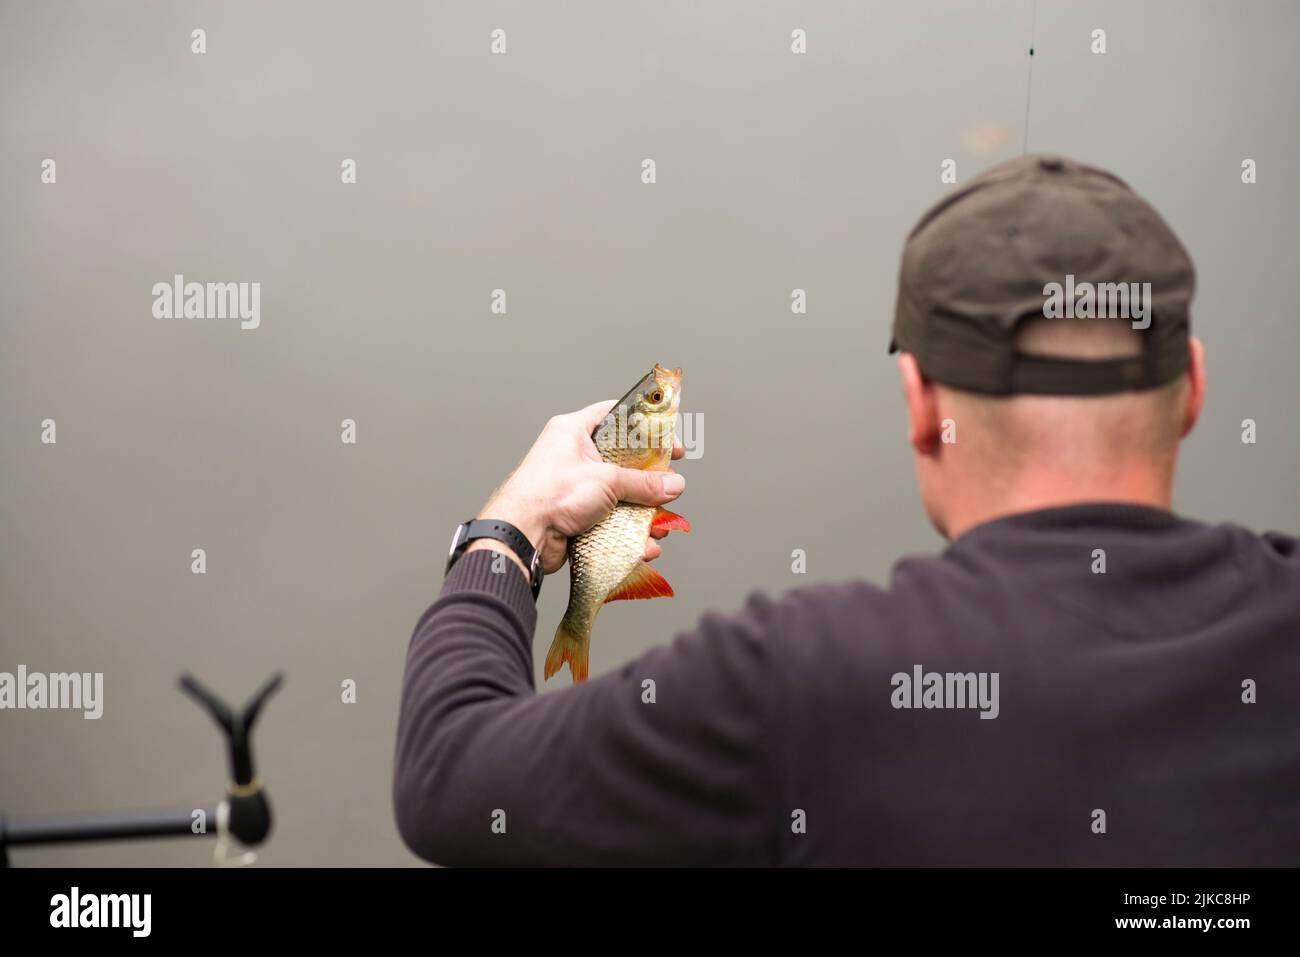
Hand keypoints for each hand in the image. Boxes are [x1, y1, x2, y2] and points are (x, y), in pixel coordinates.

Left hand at [469, 400, 685, 576]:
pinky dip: (629, 534)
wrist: (521, 536)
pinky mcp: (576, 516)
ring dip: (643, 513)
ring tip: (660, 525)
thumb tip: (672, 485)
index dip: (645, 425)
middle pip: (623, 461)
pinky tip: (644, 545)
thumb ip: (642, 483)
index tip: (668, 440)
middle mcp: (573, 456)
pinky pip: (611, 521)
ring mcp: (575, 488)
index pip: (615, 415)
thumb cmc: (549, 495)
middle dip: (649, 480)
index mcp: (573, 431)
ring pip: (620, 496)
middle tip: (669, 486)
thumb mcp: (605, 481)